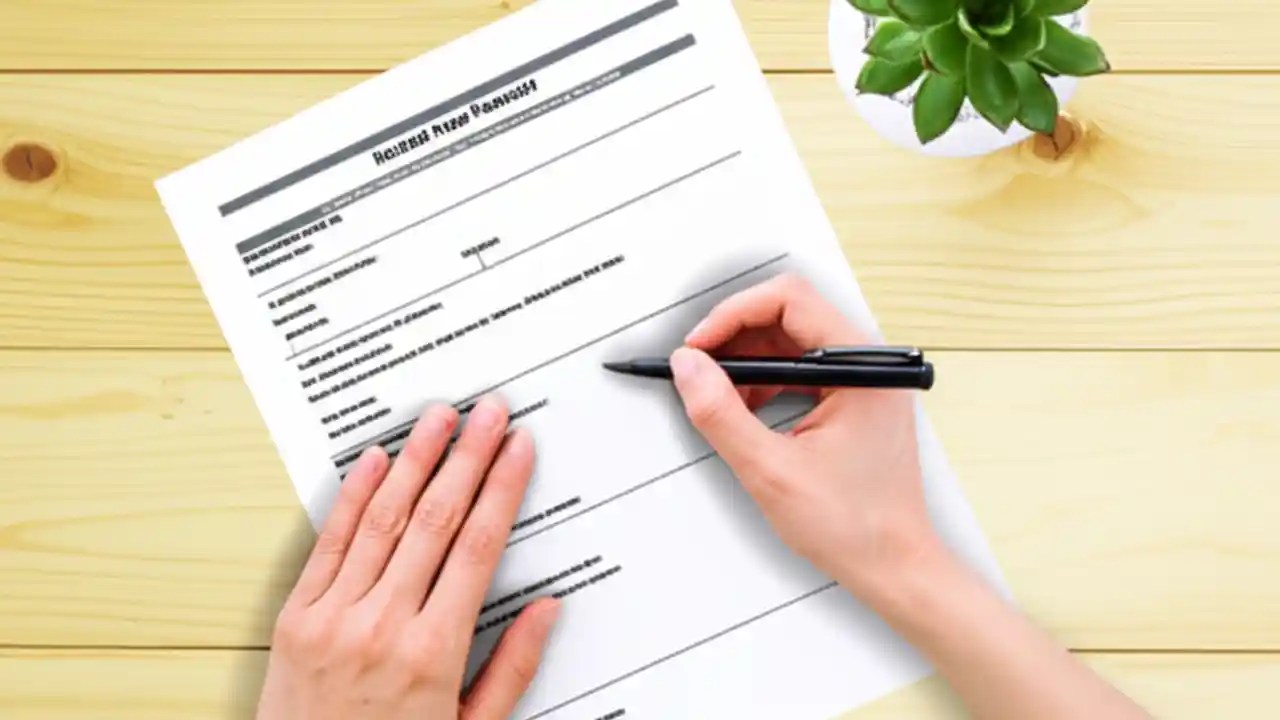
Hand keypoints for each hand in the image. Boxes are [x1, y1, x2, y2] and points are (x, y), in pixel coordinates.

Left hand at [257, 397, 559, 719]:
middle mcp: (381, 625)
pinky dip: (353, 496)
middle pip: (437, 518)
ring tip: (438, 419)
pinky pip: (329, 543)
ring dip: (416, 459)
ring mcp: (333, 616)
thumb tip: (547, 610)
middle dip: (468, 456)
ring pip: (384, 518)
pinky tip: (374, 461)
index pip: (478, 545)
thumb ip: (512, 667)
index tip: (518, 451)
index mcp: (431, 652)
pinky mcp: (296, 618)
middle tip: (489, 414)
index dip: (502, 487)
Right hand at [669, 274, 939, 598]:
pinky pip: (802, 369)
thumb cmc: (857, 527)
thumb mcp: (771, 471)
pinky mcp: (855, 400)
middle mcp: (868, 365)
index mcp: (862, 368)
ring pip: (792, 341)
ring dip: (749, 362)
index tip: (699, 346)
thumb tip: (688, 368)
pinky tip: (745, 412)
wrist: (895, 566)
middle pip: (789, 315)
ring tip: (720, 398)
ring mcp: (864, 381)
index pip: (789, 300)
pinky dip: (766, 383)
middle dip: (736, 337)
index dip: (733, 314)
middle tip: (699, 368)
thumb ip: (721, 414)